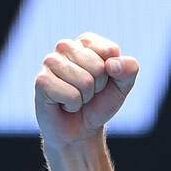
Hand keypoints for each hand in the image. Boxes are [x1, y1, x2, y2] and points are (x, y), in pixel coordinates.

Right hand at [34, 32, 138, 148]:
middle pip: (98, 67)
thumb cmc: (100, 102)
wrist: (80, 129)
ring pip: (85, 81)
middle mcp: (65, 46)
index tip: (102, 80)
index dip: (112, 72)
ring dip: (85, 97)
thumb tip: (112, 64)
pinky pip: (71, 95)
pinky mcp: (41, 81)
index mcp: (86, 41)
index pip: (110, 51)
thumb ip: (129, 68)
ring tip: (76, 98)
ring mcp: (50, 62)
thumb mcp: (123, 85)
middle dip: (98, 86)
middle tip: (87, 92)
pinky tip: (63, 104)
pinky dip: (73, 105)